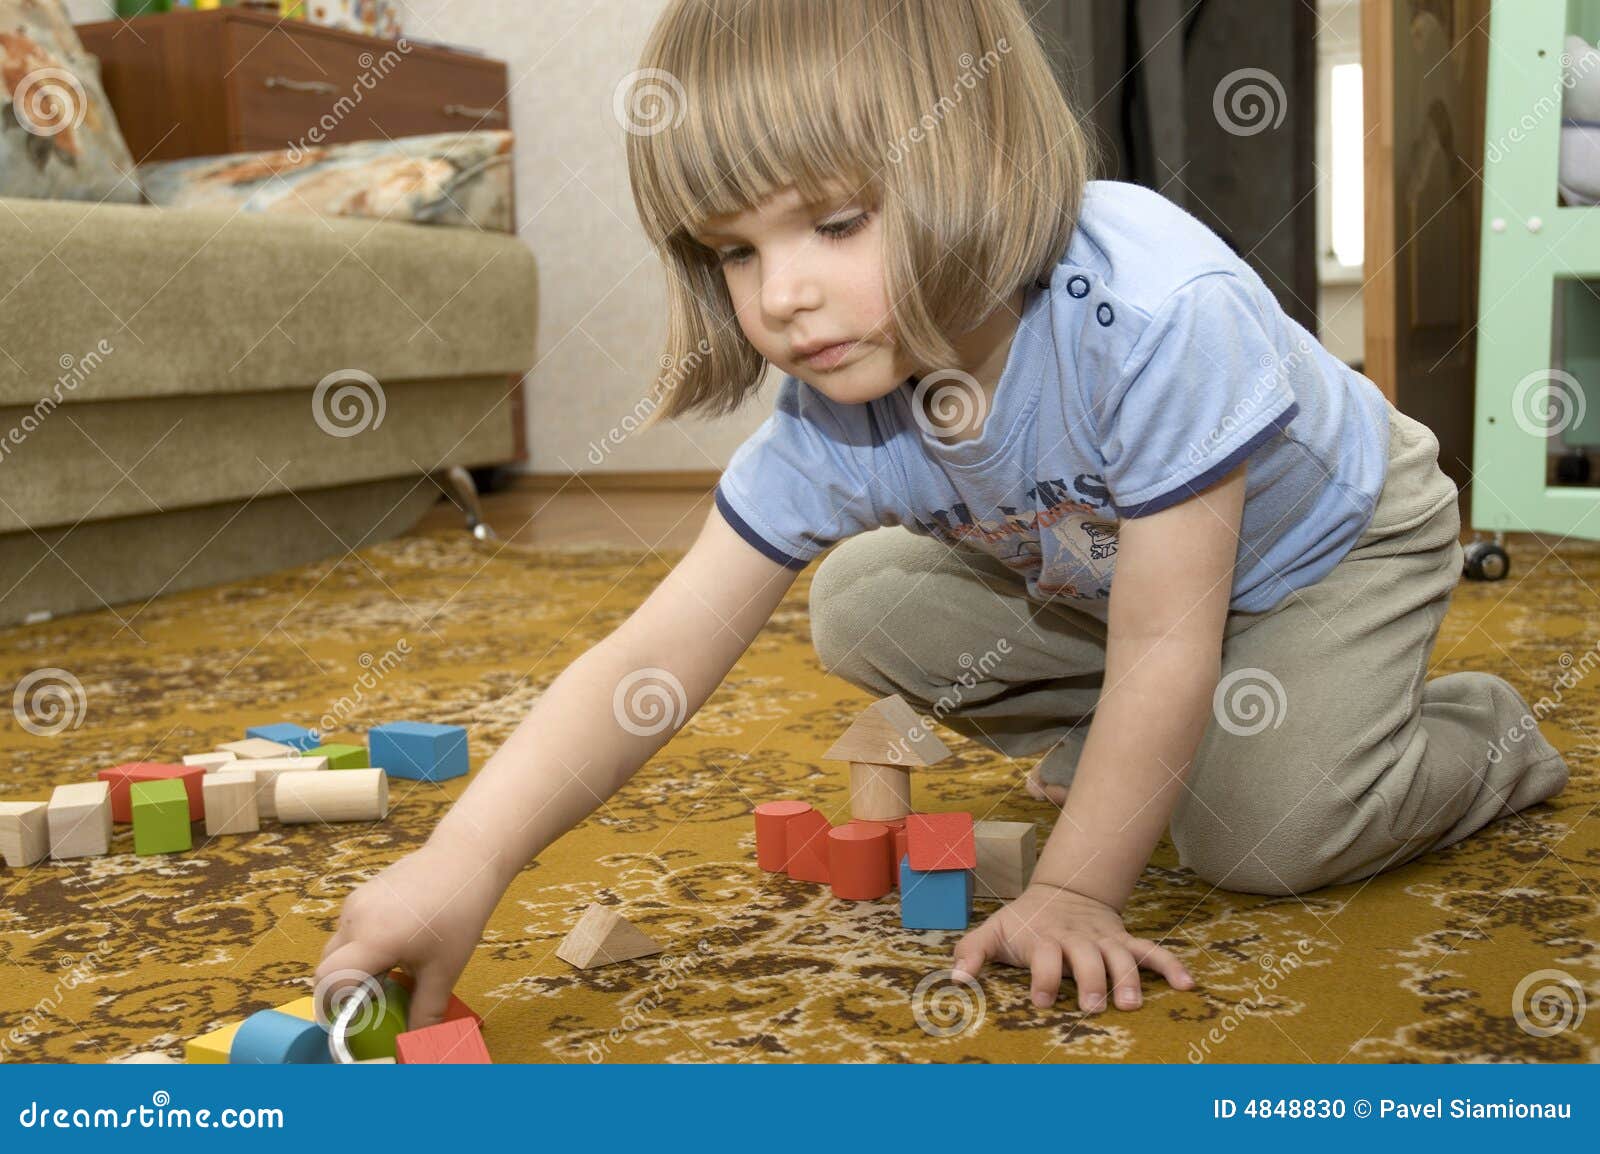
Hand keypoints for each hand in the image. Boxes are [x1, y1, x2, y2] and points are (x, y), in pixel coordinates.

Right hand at [313, 835, 507, 1029]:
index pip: (329, 982)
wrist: (465, 857)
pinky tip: (396, 944)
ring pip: (337, 947)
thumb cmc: (460, 911)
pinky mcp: (361, 892)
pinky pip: (349, 929)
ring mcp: (355, 902)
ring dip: (353, 967)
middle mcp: (355, 918)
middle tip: (375, 1002)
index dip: (335, 1007)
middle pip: (327, 967)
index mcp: (373, 938)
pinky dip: (361, 946)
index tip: (356, 1020)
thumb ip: (426, 1011)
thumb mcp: (445, 969)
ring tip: (391, 971)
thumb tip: (418, 1048)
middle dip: (343, 991)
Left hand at [952, 882, 1194, 1011]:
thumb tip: (956, 980)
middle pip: (1087, 957)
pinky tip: (1187, 984)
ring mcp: (1104, 940)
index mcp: (1045, 938)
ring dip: (1128, 978)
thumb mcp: (994, 931)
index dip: (1042, 977)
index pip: (1045, 956)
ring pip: (1121, 956)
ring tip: (1130, 1004)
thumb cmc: (1024, 922)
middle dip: (1091, 980)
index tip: (1040, 1001)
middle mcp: (1077, 939)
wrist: (1062, 892)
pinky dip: (1170, 965)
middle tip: (1092, 1005)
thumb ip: (971, 952)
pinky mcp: (1125, 942)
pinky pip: (1152, 951)